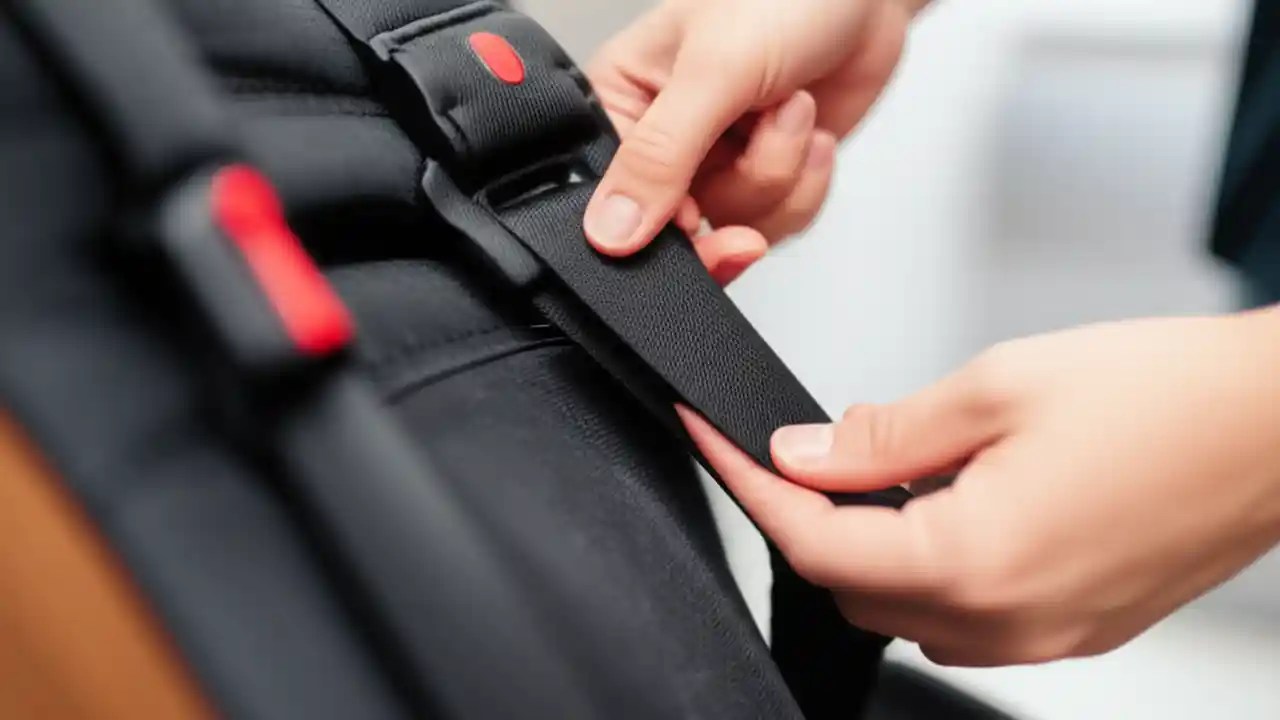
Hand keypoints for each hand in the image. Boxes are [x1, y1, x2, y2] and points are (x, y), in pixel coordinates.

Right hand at [584, 0, 919, 283]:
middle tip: (758, 176)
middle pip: (678, 229)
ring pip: (734, 225)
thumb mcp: (712, 70)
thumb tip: (608, 231)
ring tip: (791, 108)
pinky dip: (806, 186)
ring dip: (780, 175)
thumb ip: (658, 156)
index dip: (653, 225)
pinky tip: (811, 130)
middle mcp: (662, 139)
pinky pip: (777, 222)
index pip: (612, 199)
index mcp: (621, 102)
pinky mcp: (764, 172)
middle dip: (736, 192)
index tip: (695, 213)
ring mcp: (716, 160)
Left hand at [679, 311, 1279, 665]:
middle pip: (850, 585)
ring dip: (869, 543)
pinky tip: (945, 501)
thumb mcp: (998, 386)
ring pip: (903, 606)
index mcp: (972, 561)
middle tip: (794, 445)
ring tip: (882, 466)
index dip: (746, 483)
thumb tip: (804, 453)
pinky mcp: (1073, 628)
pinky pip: (964, 614)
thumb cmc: (1164, 396)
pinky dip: (929, 562)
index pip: (813, 539)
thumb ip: (885, 434)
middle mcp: (1003, 622)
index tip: (708, 435)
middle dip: (807, 516)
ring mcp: (1043, 636)